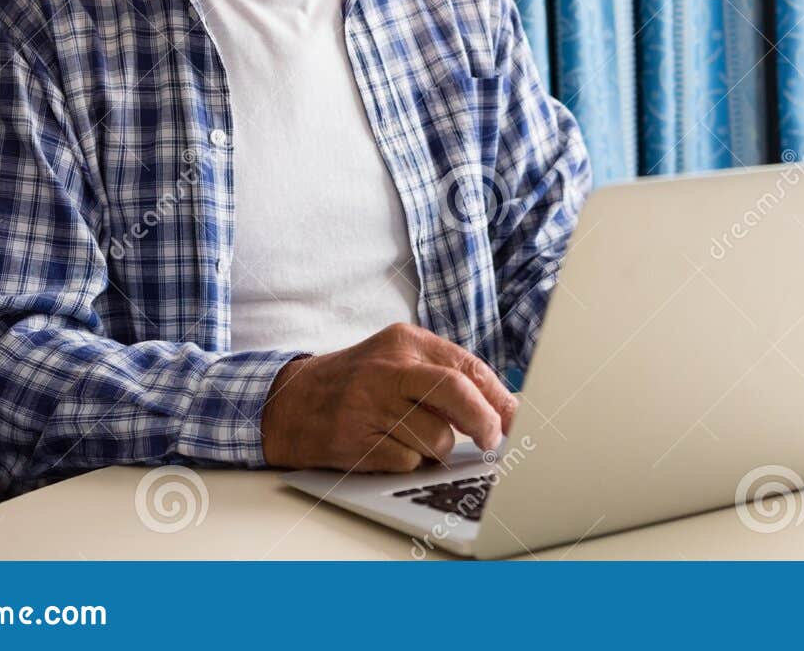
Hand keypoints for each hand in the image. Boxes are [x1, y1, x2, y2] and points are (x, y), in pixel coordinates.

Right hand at [260, 323, 516, 472]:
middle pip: (456, 393)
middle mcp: (388, 369)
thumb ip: (446, 376)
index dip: (499, 399)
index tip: (515, 421)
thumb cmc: (357, 382)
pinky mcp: (354, 439)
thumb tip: (503, 409)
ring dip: (436, 448)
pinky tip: (388, 447)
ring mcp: (368, 404)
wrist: (288, 402)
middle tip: (489, 440)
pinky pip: (407, 461)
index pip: (468, 368)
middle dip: (483, 422)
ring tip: (414, 437)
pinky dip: (408, 462)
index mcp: (406, 342)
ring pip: (435, 437)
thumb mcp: (398, 360)